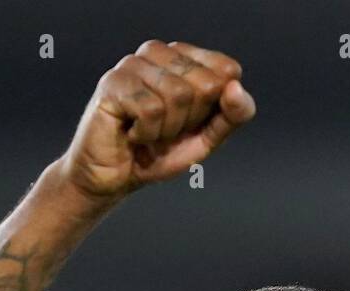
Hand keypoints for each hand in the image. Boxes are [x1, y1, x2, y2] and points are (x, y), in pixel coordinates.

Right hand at [57, 40, 255, 200]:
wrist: (112, 179)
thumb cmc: (156, 154)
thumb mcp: (206, 139)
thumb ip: (232, 116)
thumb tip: (236, 88)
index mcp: (184, 58)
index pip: (227, 71)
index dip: (214, 110)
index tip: (188, 123)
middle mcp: (159, 53)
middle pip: (206, 85)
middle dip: (190, 121)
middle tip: (164, 132)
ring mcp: (134, 64)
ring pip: (179, 95)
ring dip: (166, 130)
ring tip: (147, 133)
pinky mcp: (113, 82)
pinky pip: (152, 110)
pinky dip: (146, 134)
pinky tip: (131, 134)